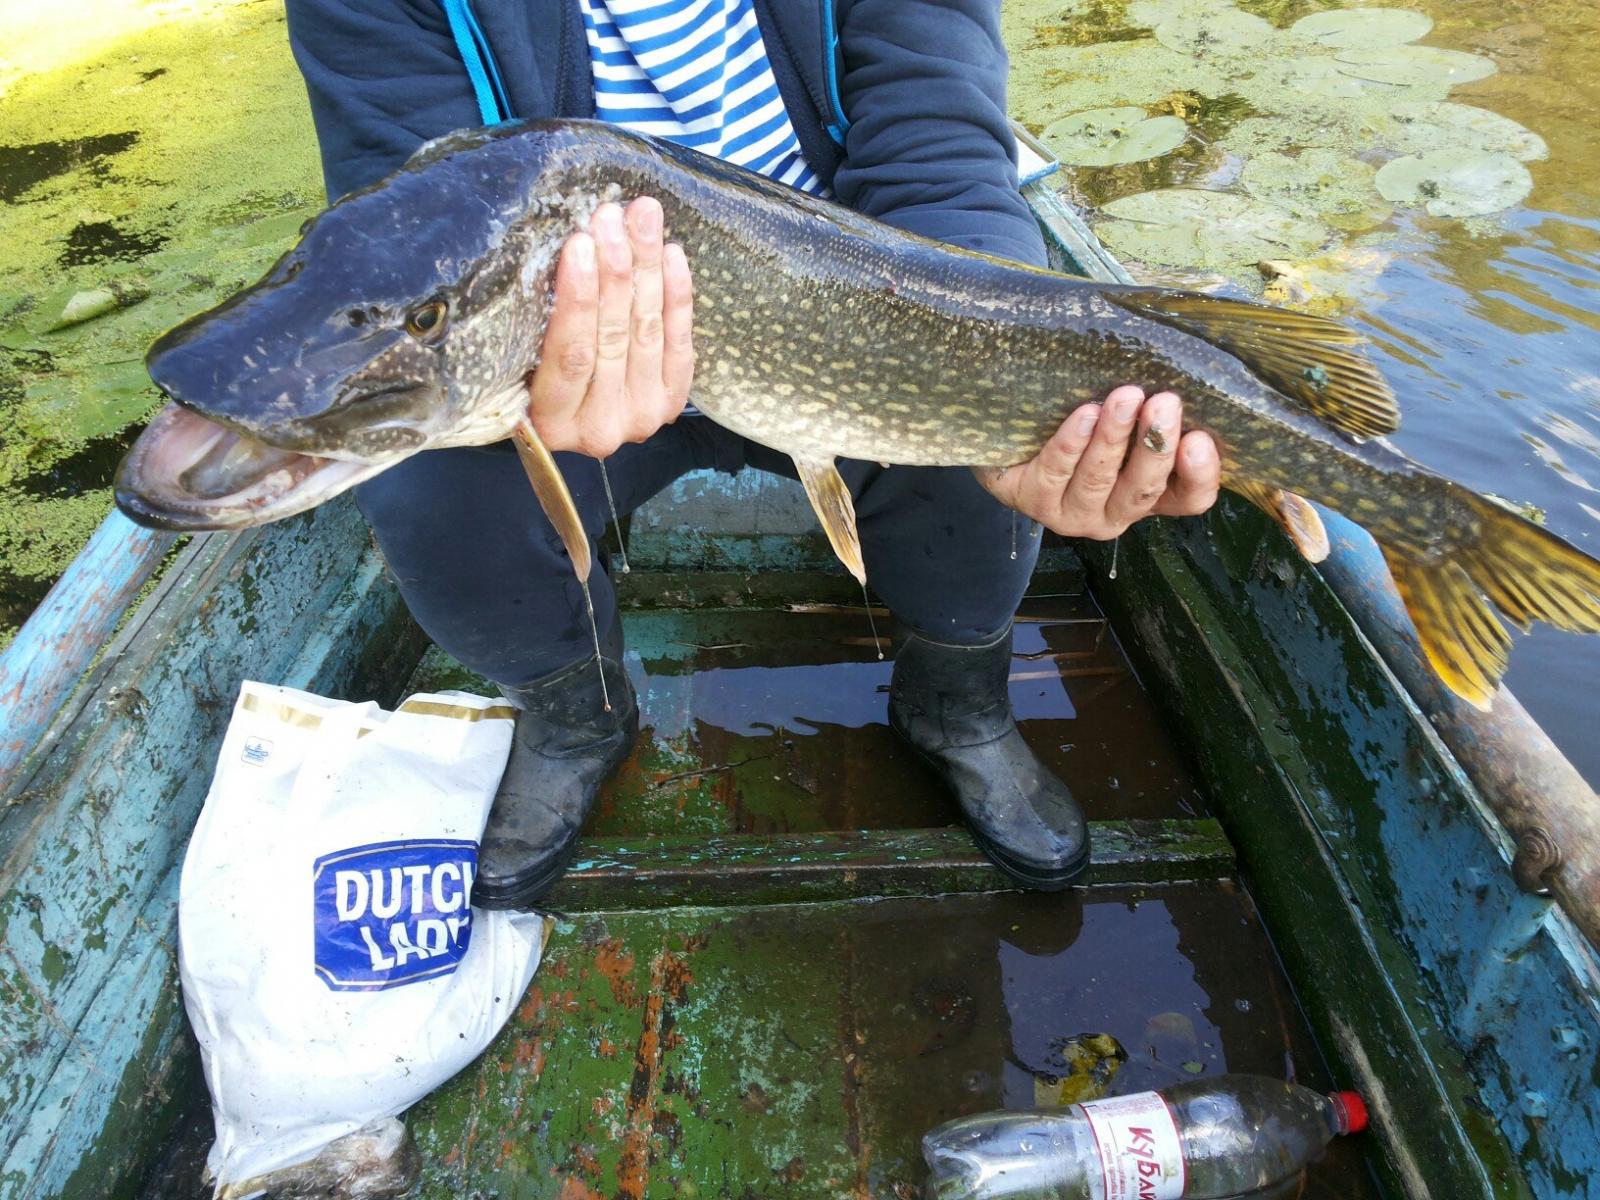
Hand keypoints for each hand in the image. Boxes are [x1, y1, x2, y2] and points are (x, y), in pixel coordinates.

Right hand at [527, 197, 694, 456]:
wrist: (570, 417)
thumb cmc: (529, 377)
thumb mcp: (520, 360)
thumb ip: (538, 324)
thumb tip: (571, 248)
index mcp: (552, 422)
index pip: (570, 354)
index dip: (579, 298)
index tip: (580, 243)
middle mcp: (601, 429)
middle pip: (613, 338)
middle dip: (615, 271)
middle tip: (611, 218)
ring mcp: (641, 418)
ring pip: (646, 333)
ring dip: (645, 269)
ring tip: (641, 219)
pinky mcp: (671, 402)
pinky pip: (680, 343)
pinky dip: (677, 296)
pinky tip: (672, 253)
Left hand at [977, 386, 1220, 538]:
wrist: (1012, 438)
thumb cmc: (1080, 422)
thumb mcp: (1123, 418)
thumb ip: (1150, 410)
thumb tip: (1180, 365)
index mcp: (1148, 494)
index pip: (1190, 497)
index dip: (1200, 474)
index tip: (1200, 439)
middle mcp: (1116, 513)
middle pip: (1144, 489)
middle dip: (1155, 445)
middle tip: (1164, 403)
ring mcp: (1074, 514)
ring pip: (1098, 479)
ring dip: (1113, 437)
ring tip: (1124, 397)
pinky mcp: (1035, 502)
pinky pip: (1056, 472)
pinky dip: (1071, 442)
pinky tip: (1084, 414)